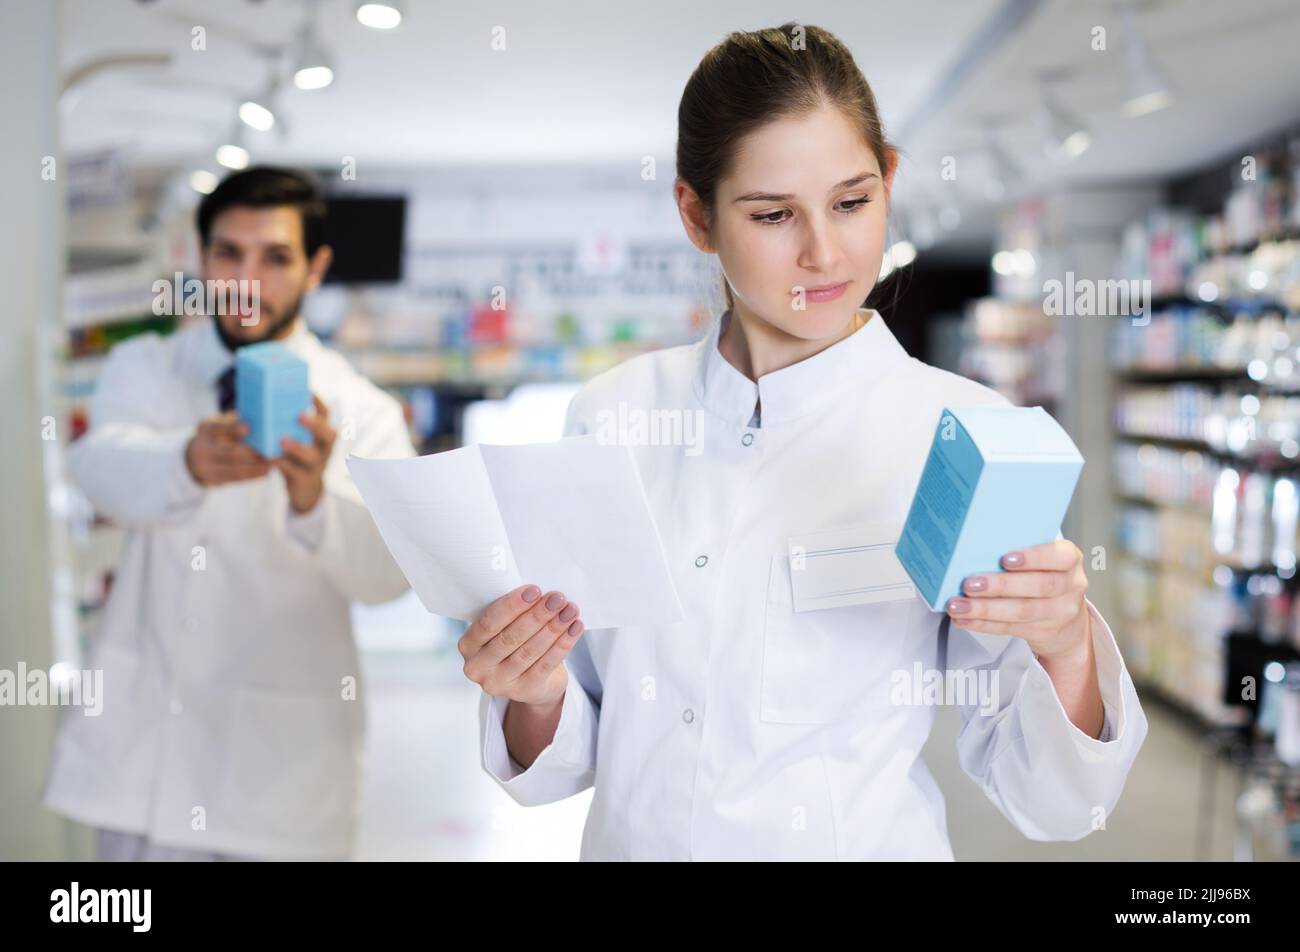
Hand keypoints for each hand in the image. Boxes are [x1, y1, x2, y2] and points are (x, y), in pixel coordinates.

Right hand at [185, 413, 270, 486]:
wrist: (194, 459)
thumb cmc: (217, 436)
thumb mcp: (220, 425)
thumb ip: (235, 423)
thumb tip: (259, 417)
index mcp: (205, 429)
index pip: (218, 428)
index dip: (232, 428)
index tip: (248, 428)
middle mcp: (202, 448)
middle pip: (229, 452)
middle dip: (251, 452)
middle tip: (270, 450)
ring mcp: (205, 467)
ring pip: (234, 468)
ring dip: (255, 467)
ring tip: (271, 463)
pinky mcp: (212, 480)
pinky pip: (235, 479)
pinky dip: (252, 475)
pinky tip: (266, 471)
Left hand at [275, 394, 335, 513]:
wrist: (306, 489)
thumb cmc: (296, 457)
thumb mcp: (296, 441)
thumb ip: (284, 426)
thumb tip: (256, 404)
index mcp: (321, 435)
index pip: (326, 415)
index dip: (318, 403)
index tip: (306, 391)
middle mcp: (324, 449)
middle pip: (329, 435)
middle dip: (315, 424)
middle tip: (299, 416)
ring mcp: (317, 465)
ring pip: (312, 456)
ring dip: (297, 447)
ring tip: (282, 440)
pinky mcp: (304, 479)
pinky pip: (295, 472)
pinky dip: (282, 464)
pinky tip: (269, 457)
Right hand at [459, 584, 585, 706]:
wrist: (530, 679)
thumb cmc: (515, 641)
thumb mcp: (504, 627)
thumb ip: (512, 612)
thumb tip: (540, 593)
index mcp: (468, 645)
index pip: (488, 623)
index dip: (512, 606)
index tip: (535, 590)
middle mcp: (478, 667)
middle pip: (511, 638)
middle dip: (537, 615)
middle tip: (557, 598)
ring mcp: (500, 683)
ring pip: (530, 651)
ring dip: (553, 628)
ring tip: (570, 610)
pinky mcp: (524, 691)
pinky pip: (546, 665)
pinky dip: (563, 644)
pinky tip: (575, 628)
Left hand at [944, 539, 1090, 661]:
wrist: (1066, 621)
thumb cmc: (1043, 576)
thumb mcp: (1042, 561)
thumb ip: (1019, 552)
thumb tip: (974, 548)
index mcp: (1070, 559)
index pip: (1060, 556)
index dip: (1034, 558)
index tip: (1005, 559)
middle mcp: (1071, 586)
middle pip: (1039, 586)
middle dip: (1000, 585)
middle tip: (969, 584)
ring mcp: (1060, 612)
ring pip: (1022, 611)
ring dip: (985, 608)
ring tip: (958, 605)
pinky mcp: (1044, 632)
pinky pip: (1010, 628)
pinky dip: (983, 624)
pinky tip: (964, 619)